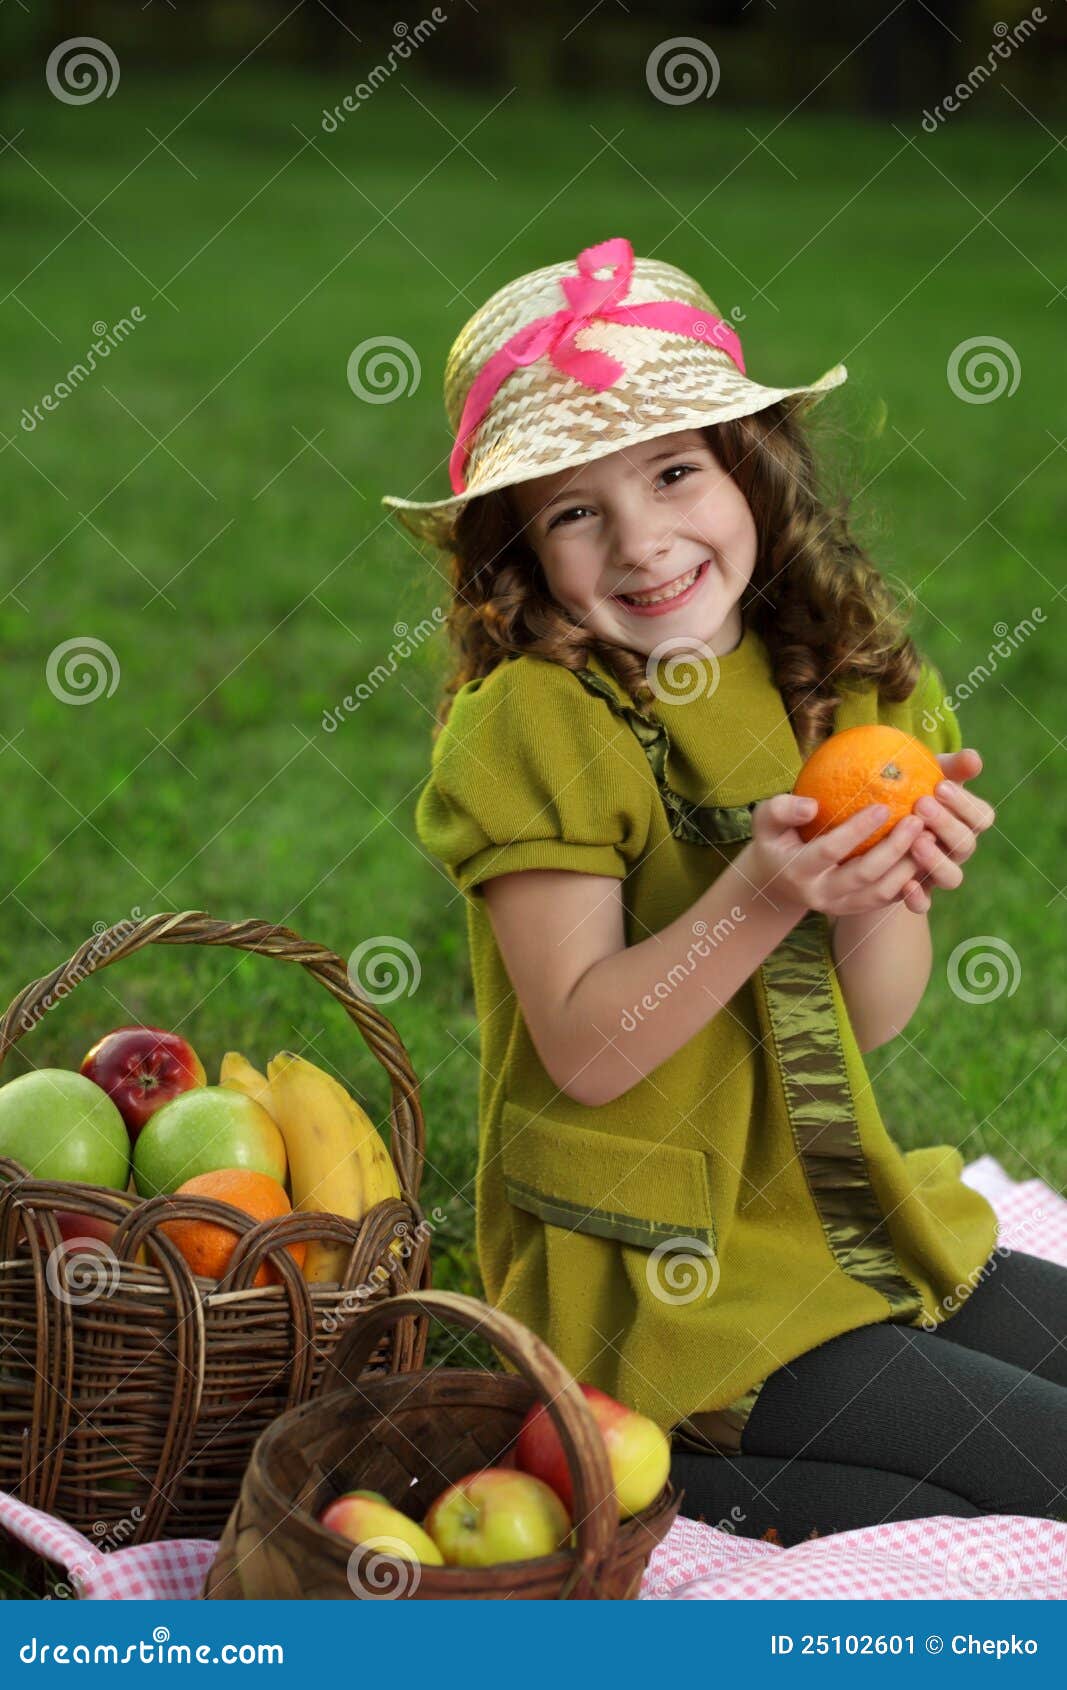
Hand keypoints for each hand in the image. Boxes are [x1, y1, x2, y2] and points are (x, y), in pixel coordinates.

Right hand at [743, 794, 932, 918]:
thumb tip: (811, 806)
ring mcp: (840, 907)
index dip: (857, 830)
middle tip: (917, 821)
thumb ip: (781, 809)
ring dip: (909, 866)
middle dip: (894, 848)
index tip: (883, 805)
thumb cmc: (776, 839)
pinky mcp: (857, 910)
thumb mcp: (766, 821)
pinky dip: (911, 879)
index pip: (830, 851)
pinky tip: (925, 854)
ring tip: (928, 836)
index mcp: (797, 871)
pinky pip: (889, 899)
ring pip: (882, 892)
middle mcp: (820, 895)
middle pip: (864, 876)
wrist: (778, 881)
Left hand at [895, 749, 994, 914]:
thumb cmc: (910, 789)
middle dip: (945, 824)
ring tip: (915, 842)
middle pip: (966, 844)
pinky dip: (918, 898)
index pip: (982, 817)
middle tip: (921, 805)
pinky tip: (904, 885)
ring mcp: (940, 873)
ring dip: (936, 861)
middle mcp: (959, 849)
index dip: (964, 804)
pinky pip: (923, 904)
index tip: (939, 785)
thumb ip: (952, 766)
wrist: (879, 822)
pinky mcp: (918, 893)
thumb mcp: (928, 773)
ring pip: (952, 878)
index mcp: (968, 821)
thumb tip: (973, 758)